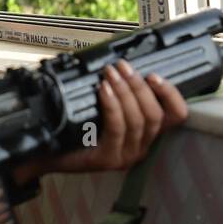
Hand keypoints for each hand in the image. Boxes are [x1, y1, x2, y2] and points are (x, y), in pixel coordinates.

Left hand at [19, 62, 188, 179]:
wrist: (46, 151)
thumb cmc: (75, 127)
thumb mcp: (103, 107)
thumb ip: (120, 92)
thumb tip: (124, 64)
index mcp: (145, 134)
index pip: (176, 116)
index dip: (171, 94)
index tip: (154, 75)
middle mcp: (140, 147)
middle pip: (156, 115)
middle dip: (140, 86)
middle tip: (123, 67)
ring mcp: (125, 156)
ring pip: (138, 120)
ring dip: (126, 92)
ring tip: (111, 74)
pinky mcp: (108, 159)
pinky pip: (117, 128)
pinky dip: (113, 105)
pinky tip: (103, 90)